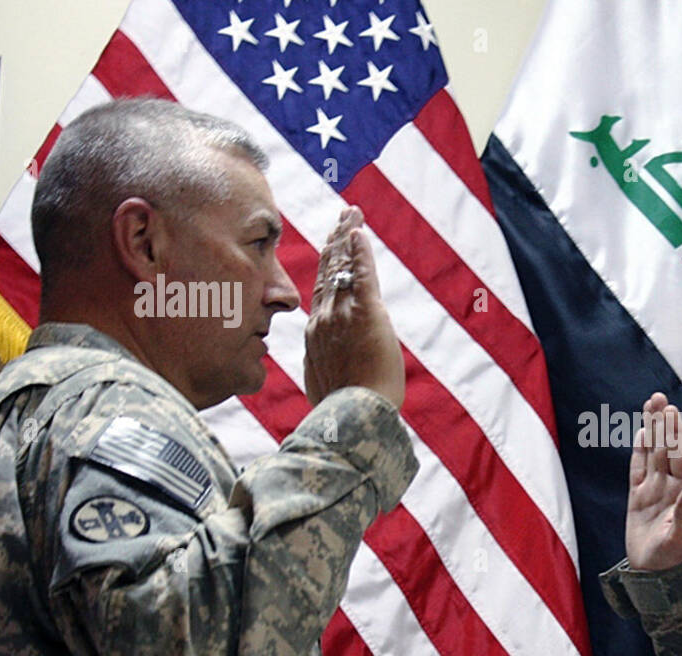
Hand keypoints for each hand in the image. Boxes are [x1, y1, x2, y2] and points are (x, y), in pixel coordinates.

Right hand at [303, 207, 405, 408]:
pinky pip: (362, 275)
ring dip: (347, 237)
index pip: (321, 288)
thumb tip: (322, 356)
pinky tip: (359, 231)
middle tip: (343, 214)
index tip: (331, 242)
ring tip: (352, 214)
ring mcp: (343, 314)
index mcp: (316, 331)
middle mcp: (325, 317)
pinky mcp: (366, 315)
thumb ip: (322, 357)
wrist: (352, 416)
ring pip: (343, 267)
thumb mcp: (322, 377)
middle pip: (329, 270)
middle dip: (336, 239)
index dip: (326, 262)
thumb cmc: (341, 406)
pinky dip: (360, 252)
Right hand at [625, 393, 681, 570]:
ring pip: (653, 453)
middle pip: (667, 448)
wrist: (654, 574)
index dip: (676, 435)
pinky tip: (643, 432)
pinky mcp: (639, 496)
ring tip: (651, 405)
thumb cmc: (671, 558)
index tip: (672, 414)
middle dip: (664, 424)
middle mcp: (671, 486)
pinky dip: (640, 450)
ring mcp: (654, 490)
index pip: (681, 457)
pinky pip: (638, 468)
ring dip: (653, 430)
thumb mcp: (681, 536)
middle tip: (659, 398)